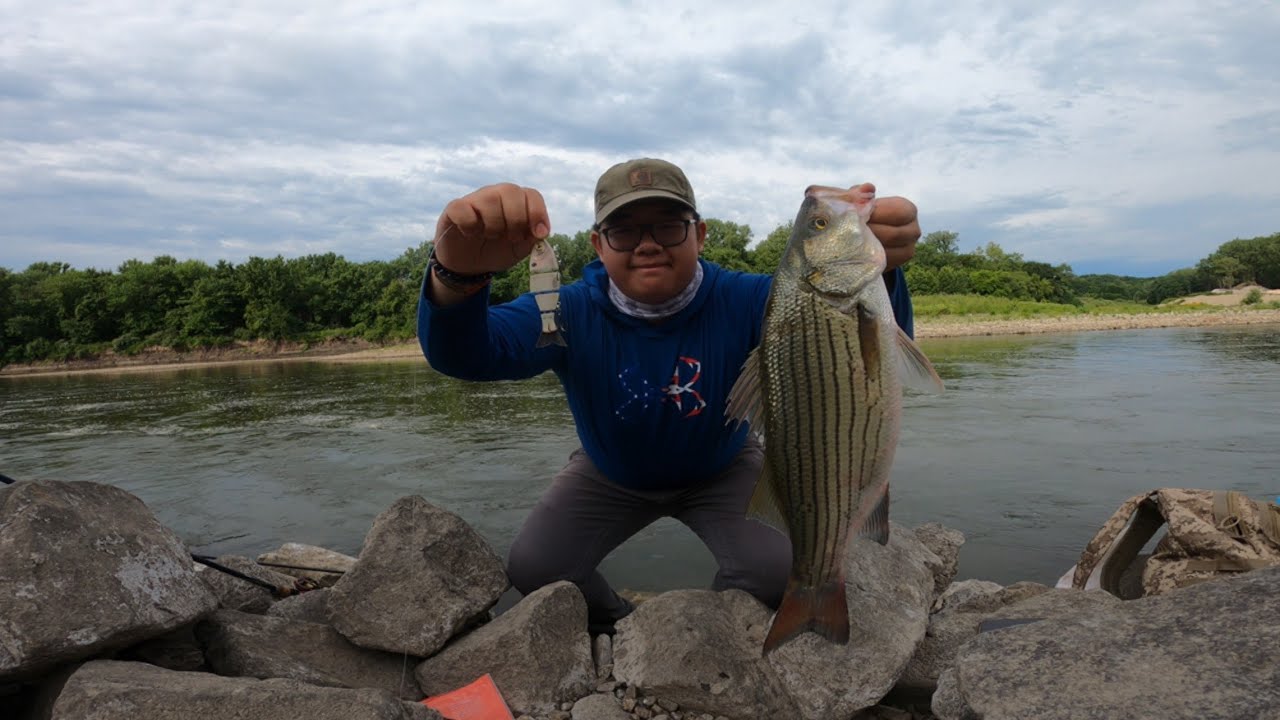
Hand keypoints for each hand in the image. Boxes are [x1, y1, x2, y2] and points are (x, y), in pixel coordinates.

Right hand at [433, 183, 550, 274]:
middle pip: (511, 191)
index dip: (538, 213)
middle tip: (511, 238)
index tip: (539, 234)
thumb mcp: (519, 249)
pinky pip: (463, 208)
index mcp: (516, 202)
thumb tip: (540, 232)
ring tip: (490, 236)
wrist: (469, 265)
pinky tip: (470, 234)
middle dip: (516, 220)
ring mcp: (475, 199)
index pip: (532, 195)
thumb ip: (532, 240)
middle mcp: (496, 194)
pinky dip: (469, 225)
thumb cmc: (497, 250)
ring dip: (494, 225)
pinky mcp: (454, 208)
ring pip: (489, 199)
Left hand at [808, 183, 920, 269]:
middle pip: (891, 235)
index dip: (874, 214)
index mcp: (909, 210)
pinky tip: (851, 252)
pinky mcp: (897, 264)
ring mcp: (908, 250)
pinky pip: (881, 263)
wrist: (875, 234)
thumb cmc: (869, 213)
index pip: (896, 212)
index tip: (854, 214)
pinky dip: (865, 258)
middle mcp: (914, 231)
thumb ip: (862, 194)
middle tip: (846, 231)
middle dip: (867, 232)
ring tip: (846, 242)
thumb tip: (867, 188)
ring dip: (864, 247)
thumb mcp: (864, 201)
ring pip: (886, 251)